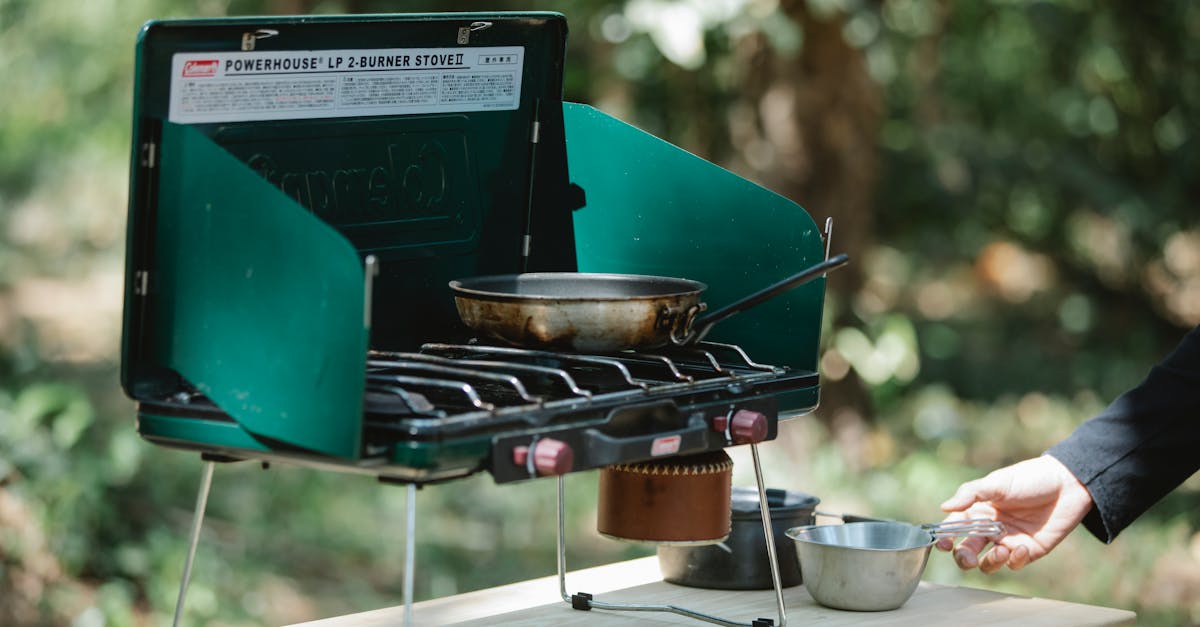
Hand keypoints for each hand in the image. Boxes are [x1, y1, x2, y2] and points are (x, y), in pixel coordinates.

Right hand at [936, 455, 1092, 572]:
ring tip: (1001, 551)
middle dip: (964, 558)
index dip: (945, 538)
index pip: (954, 529)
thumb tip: (944, 507)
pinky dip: (1015, 560)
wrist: (1067, 484)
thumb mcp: (996, 482)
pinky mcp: (1028, 551)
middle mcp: (989, 528)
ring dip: (990, 562)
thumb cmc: (1029, 478)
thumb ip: (970, 494)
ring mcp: (1008, 541)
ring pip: (988, 563)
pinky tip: (1023, 547)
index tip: (944, 544)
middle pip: (967, 551)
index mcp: (977, 511)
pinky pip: (1014, 564)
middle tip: (968, 559)